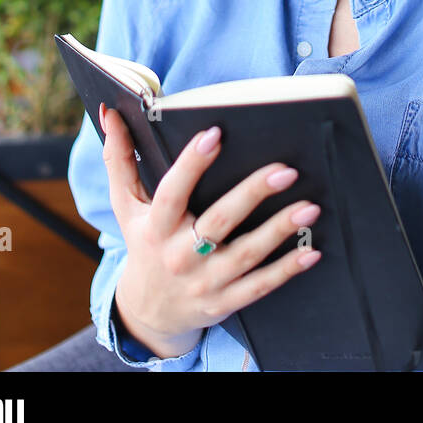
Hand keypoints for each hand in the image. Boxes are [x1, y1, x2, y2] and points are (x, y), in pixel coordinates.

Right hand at [100, 103, 321, 358]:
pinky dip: (286, 270)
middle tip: (286, 169)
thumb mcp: (126, 205)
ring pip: (245, 255)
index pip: (172, 192)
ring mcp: (204, 282)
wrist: (148, 311)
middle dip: (253, 194)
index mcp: (155, 227)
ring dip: (279, 231)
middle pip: (218, 222)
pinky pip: (259, 286)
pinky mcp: (225, 302)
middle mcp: (179, 256)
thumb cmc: (143, 242)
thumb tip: (111, 111)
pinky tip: (311, 251)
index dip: (191, 165)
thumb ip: (119, 158)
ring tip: (310, 205)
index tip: (216, 134)